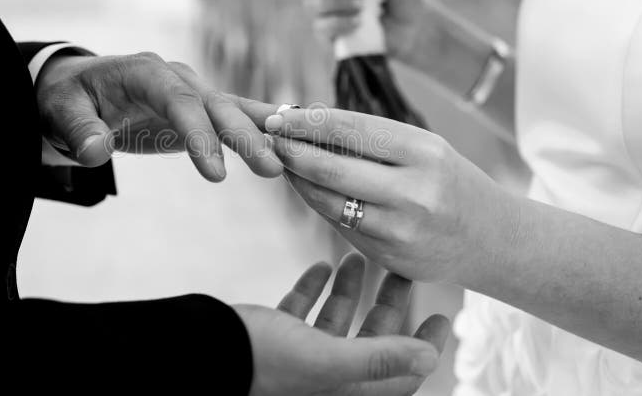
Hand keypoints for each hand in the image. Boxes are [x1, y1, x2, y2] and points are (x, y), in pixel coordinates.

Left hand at [35, 51, 282, 179]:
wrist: (79, 91)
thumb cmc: (70, 99)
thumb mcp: (61, 112)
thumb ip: (79, 130)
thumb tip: (94, 152)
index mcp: (145, 71)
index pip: (179, 101)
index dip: (200, 135)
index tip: (217, 174)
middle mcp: (177, 76)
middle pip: (216, 104)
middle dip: (244, 136)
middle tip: (271, 169)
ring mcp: (193, 90)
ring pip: (233, 111)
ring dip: (262, 136)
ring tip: (289, 164)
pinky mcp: (201, 110)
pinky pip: (235, 118)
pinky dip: (262, 131)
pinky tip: (290, 147)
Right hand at [237, 253, 449, 395]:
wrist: (200, 352)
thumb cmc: (259, 359)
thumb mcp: (324, 359)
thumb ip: (378, 358)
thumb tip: (430, 357)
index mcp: (344, 386)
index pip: (400, 372)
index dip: (424, 346)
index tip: (441, 316)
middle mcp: (325, 375)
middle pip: (371, 339)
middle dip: (388, 305)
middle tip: (400, 272)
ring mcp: (298, 357)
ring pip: (337, 322)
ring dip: (350, 291)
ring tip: (357, 259)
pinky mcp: (273, 339)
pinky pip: (302, 313)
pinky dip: (314, 291)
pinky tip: (320, 267)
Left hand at [262, 107, 518, 284]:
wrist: (491, 238)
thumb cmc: (448, 181)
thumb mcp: (424, 148)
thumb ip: (372, 137)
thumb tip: (308, 117)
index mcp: (424, 152)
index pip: (350, 130)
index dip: (307, 122)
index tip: (278, 115)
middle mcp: (414, 192)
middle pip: (331, 167)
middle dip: (292, 150)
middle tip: (267, 137)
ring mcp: (401, 229)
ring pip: (328, 200)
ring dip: (297, 178)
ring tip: (280, 159)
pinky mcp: (389, 257)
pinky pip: (339, 224)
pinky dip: (317, 202)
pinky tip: (305, 186)